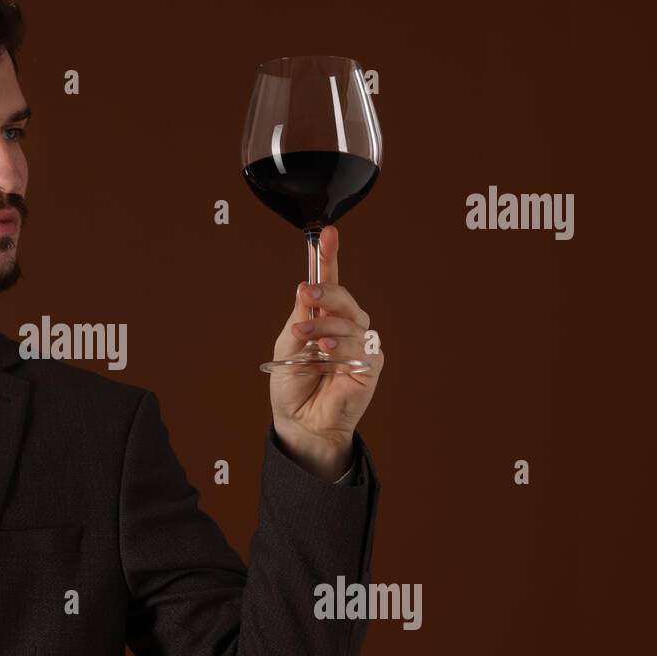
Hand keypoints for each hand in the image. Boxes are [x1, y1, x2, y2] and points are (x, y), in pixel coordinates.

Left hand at [269, 225, 383, 479]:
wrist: (299, 421)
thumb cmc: (292, 385)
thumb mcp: (286, 345)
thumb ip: (300, 317)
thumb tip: (307, 288)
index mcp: (323, 317)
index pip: (330, 282)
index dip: (329, 257)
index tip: (327, 234)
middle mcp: (344, 327)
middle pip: (344, 298)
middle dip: (328, 291)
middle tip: (309, 293)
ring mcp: (359, 344)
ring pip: (352, 321)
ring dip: (326, 325)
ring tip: (305, 336)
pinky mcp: (370, 364)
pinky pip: (361, 346)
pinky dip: (341, 346)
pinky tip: (326, 351)